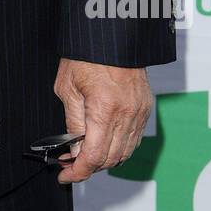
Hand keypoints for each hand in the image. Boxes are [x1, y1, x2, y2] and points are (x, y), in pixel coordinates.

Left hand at [52, 58, 152, 184]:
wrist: (111, 35)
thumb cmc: (86, 56)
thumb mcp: (68, 88)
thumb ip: (73, 123)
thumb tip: (75, 151)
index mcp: (105, 110)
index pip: (94, 157)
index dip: (78, 171)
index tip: (65, 175)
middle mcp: (127, 114)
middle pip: (111, 159)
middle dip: (89, 167)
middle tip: (70, 163)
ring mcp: (139, 112)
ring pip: (125, 152)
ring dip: (105, 159)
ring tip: (85, 153)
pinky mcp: (145, 108)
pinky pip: (134, 138)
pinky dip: (119, 146)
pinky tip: (104, 141)